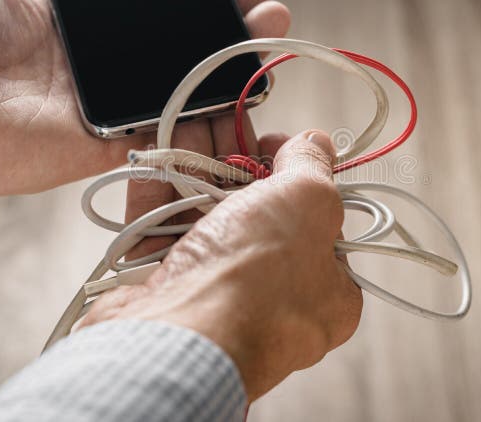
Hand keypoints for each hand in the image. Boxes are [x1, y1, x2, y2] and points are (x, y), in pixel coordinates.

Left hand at [0, 0, 288, 218]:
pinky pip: (170, 127)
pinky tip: (249, 81)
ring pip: (182, 79)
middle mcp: (91, 63)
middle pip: (171, 35)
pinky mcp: (107, 140)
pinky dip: (212, 109)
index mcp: (64, 23)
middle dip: (221, 6)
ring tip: (270, 21)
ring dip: (230, 52)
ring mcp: (103, 103)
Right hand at [81, 130, 362, 400]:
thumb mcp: (307, 202)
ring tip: (183, 144)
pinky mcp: (174, 300)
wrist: (174, 338)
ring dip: (195, 183)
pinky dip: (157, 204)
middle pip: (262, 220)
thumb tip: (318, 143)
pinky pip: (168, 241)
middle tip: (225, 145)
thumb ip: (314, 166)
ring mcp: (224, 304)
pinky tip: (151, 168)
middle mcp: (280, 304)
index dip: (299, 177)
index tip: (274, 147)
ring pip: (212, 228)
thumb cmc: (256, 280)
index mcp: (329, 293)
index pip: (323, 224)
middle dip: (240, 176)